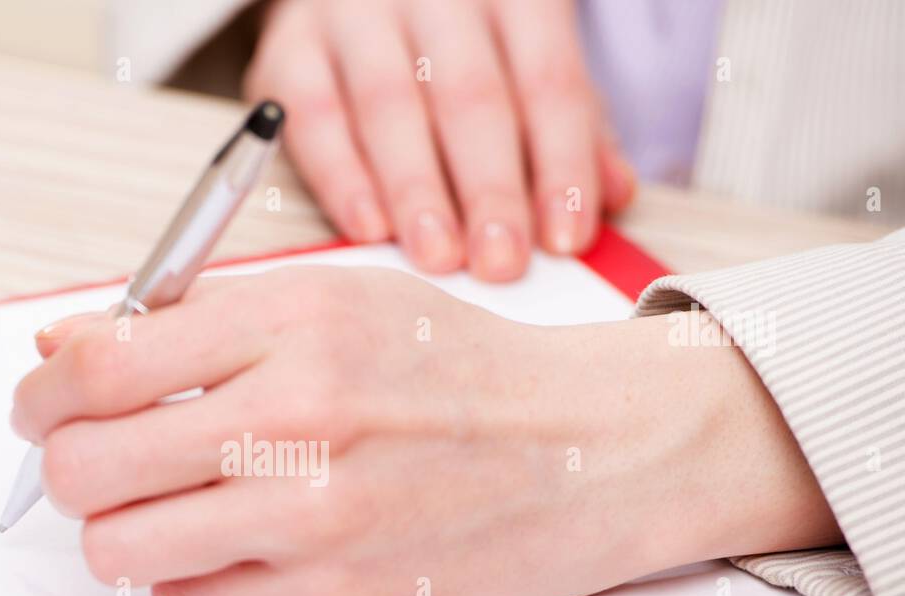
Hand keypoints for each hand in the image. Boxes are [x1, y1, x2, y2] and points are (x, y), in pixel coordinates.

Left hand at [12, 269, 838, 595]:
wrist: (584, 450)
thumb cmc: (457, 373)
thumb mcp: (334, 301)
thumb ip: (195, 321)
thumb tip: (62, 352)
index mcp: (294, 322)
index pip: (101, 366)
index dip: (44, 395)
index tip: (42, 407)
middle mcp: (301, 416)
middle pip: (91, 467)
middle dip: (68, 470)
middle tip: (93, 466)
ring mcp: (319, 518)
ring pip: (123, 552)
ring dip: (122, 536)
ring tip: (163, 513)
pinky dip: (189, 583)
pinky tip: (233, 553)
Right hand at [242, 0, 635, 279]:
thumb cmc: (451, 41)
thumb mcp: (524, 61)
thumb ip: (569, 125)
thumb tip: (615, 195)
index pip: (547, 79)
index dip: (561, 164)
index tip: (565, 239)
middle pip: (470, 95)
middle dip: (490, 188)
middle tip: (501, 263)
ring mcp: (354, 16)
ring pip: (390, 105)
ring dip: (417, 191)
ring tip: (438, 258)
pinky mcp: (288, 51)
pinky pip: (314, 119)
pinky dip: (343, 178)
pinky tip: (368, 228)